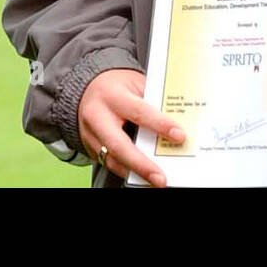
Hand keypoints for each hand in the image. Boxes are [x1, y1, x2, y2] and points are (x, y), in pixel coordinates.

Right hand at [78, 68, 185, 187]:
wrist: (87, 90)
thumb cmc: (116, 86)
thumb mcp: (134, 84)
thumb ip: (152, 102)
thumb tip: (177, 123)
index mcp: (111, 95)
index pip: (138, 112)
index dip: (160, 124)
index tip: (180, 136)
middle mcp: (97, 116)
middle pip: (118, 145)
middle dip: (142, 164)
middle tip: (161, 178)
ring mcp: (90, 135)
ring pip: (112, 160)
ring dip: (136, 173)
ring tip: (155, 182)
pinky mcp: (90, 148)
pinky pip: (110, 163)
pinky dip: (128, 172)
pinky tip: (143, 177)